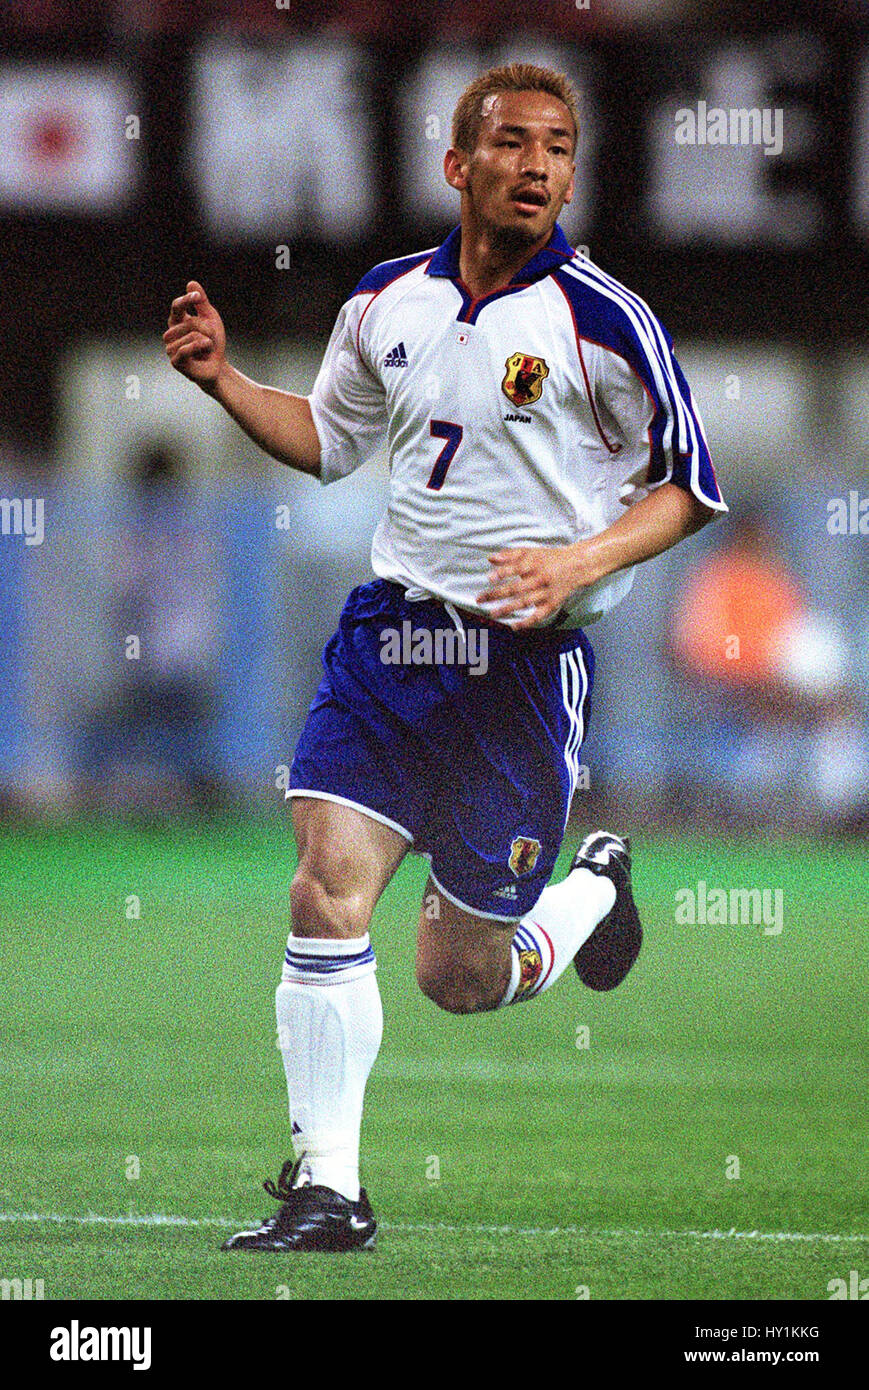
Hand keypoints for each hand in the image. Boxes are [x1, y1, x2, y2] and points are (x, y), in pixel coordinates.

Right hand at [162, 280, 225, 389]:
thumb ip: (201, 302)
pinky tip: (204, 351)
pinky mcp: (175, 361)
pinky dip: (200, 348)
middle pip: (190, 322)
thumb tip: (191, 283)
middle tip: (210, 340)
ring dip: (206, 341)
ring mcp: (170, 348)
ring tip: (206, 349)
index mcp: (177, 322)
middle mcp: (170, 333)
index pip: (177, 306)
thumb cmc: (212, 343)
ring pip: (192, 335)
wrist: (217, 367)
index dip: (186, 300)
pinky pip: (186, 348)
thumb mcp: (210, 319)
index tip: (197, 296)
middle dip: (207, 329)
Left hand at [477, 541, 603, 629]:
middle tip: (480, 599)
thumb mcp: (531, 552)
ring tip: (492, 614)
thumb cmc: (550, 558)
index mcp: (534, 564)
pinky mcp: (552, 604)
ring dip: (508, 609)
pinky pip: (539, 615)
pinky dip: (527, 622)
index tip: (489, 578)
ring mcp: (546, 592)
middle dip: (497, 594)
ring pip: (525, 602)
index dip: (503, 573)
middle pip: (517, 587)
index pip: (516, 568)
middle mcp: (540, 578)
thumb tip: (490, 558)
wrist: (577, 565)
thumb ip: (510, 555)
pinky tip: (514, 626)